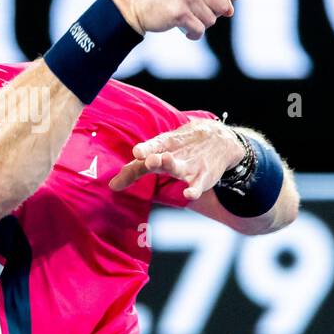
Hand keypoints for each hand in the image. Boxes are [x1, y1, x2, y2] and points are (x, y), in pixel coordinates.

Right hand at [107, 0, 241, 39]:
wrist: (131, 3)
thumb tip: (230, 4)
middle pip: (223, 4)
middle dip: (213, 12)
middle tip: (197, 10)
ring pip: (212, 19)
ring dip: (201, 22)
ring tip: (185, 17)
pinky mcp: (181, 12)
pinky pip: (200, 30)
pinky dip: (193, 33)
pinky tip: (183, 28)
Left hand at [108, 118, 247, 200]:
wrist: (221, 139)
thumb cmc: (183, 146)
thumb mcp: (161, 151)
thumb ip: (138, 168)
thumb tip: (112, 184)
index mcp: (162, 147)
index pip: (145, 154)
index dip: (134, 163)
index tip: (123, 172)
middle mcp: (174, 155)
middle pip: (159, 158)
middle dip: (151, 159)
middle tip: (144, 159)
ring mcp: (188, 166)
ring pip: (178, 168)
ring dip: (170, 165)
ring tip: (164, 160)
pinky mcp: (202, 176)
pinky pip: (197, 186)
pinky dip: (193, 190)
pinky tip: (188, 195)